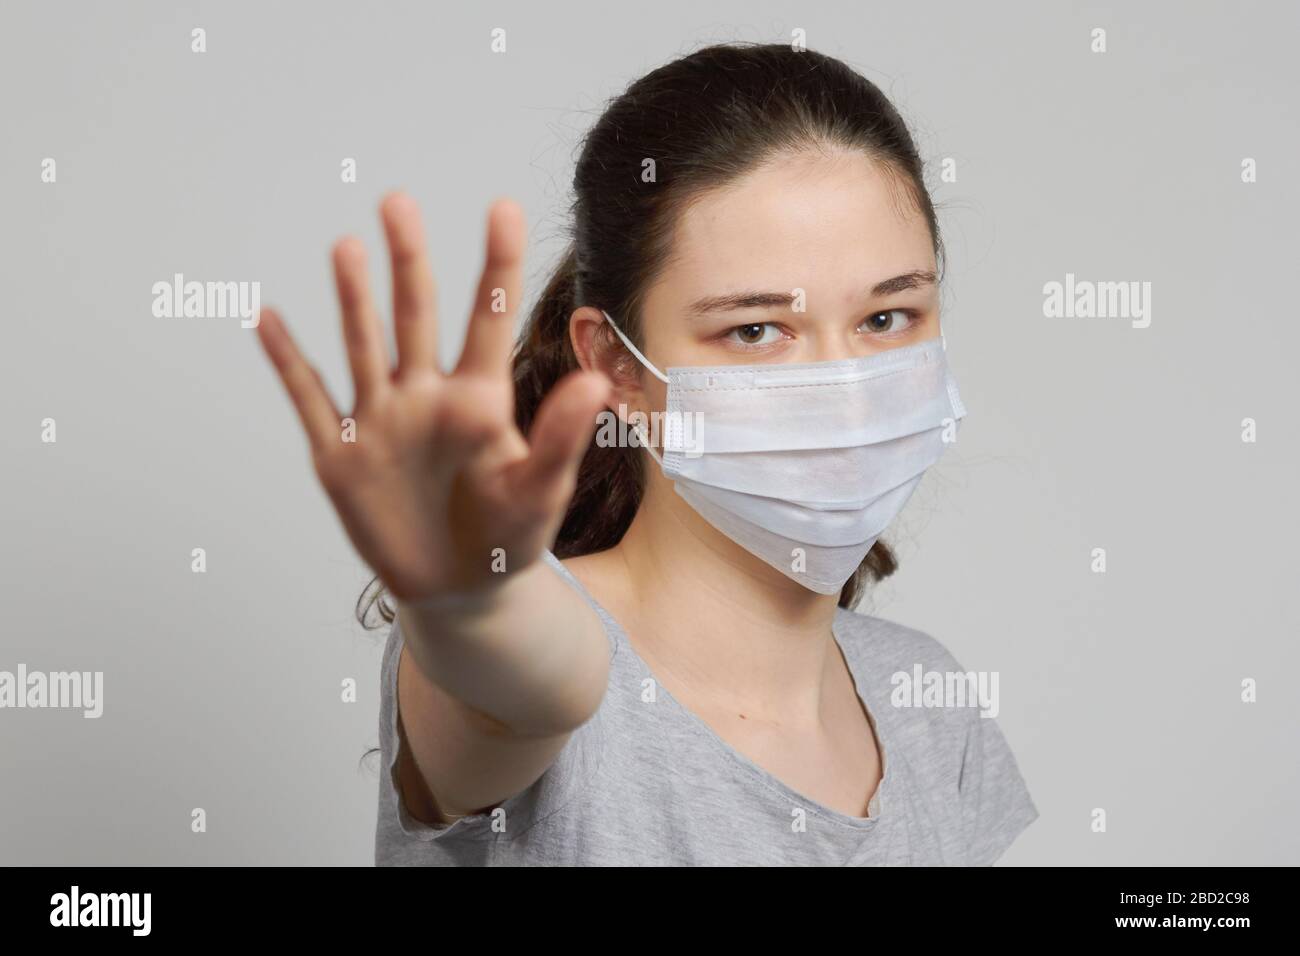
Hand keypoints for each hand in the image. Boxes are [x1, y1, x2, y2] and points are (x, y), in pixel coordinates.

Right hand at [256, 192, 609, 601]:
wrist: (460, 588)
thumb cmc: (508, 536)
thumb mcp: (540, 488)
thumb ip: (561, 435)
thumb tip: (597, 380)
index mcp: (481, 398)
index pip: (489, 319)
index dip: (497, 264)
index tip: (505, 207)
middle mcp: (428, 395)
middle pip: (416, 316)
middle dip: (408, 261)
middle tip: (398, 202)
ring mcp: (383, 420)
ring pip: (365, 346)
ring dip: (354, 300)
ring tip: (348, 248)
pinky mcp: (344, 455)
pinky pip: (311, 399)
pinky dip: (288, 361)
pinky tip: (268, 317)